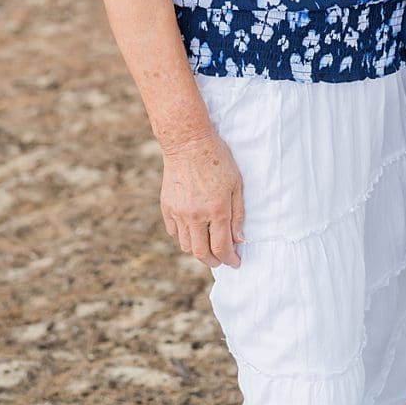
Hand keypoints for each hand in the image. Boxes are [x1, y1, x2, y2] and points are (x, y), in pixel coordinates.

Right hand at [160, 131, 244, 268]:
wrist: (188, 142)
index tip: (235, 262)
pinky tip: (193, 228)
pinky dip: (184, 235)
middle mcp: (196, 216)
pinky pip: (174, 231)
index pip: (222, 248)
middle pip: (201, 253)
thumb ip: (238, 214)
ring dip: (198, 249)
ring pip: (186, 246)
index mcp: (217, 210)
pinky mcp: (167, 207)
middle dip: (213, 261)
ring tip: (207, 242)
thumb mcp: (236, 183)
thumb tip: (238, 240)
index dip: (230, 260)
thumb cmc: (217, 159)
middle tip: (221, 259)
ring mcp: (179, 213)